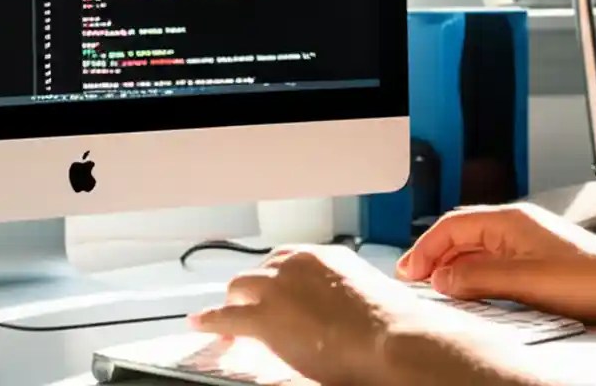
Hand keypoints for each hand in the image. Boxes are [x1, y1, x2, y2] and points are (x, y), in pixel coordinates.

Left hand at [189, 245, 531, 385]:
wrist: (392, 340)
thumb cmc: (394, 326)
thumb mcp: (371, 296)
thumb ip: (347, 295)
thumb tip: (344, 310)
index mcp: (324, 256)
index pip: (287, 259)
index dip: (276, 278)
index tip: (272, 288)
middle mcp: (296, 263)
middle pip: (259, 271)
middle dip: (253, 289)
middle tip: (251, 306)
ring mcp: (276, 288)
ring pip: (240, 288)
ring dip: (235, 303)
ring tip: (229, 319)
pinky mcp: (264, 317)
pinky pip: (226, 316)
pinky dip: (210, 320)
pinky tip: (201, 324)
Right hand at [397, 203, 595, 320]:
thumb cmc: (592, 279)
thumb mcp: (524, 280)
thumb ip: (477, 277)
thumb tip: (442, 277)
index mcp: (510, 221)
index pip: (452, 225)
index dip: (425, 247)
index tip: (410, 270)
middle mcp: (517, 228)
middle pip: (461, 235)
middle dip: (434, 255)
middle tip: (414, 278)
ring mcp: (527, 245)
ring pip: (476, 250)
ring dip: (452, 266)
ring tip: (436, 287)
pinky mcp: (538, 264)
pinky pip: (492, 264)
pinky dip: (473, 276)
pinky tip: (471, 293)